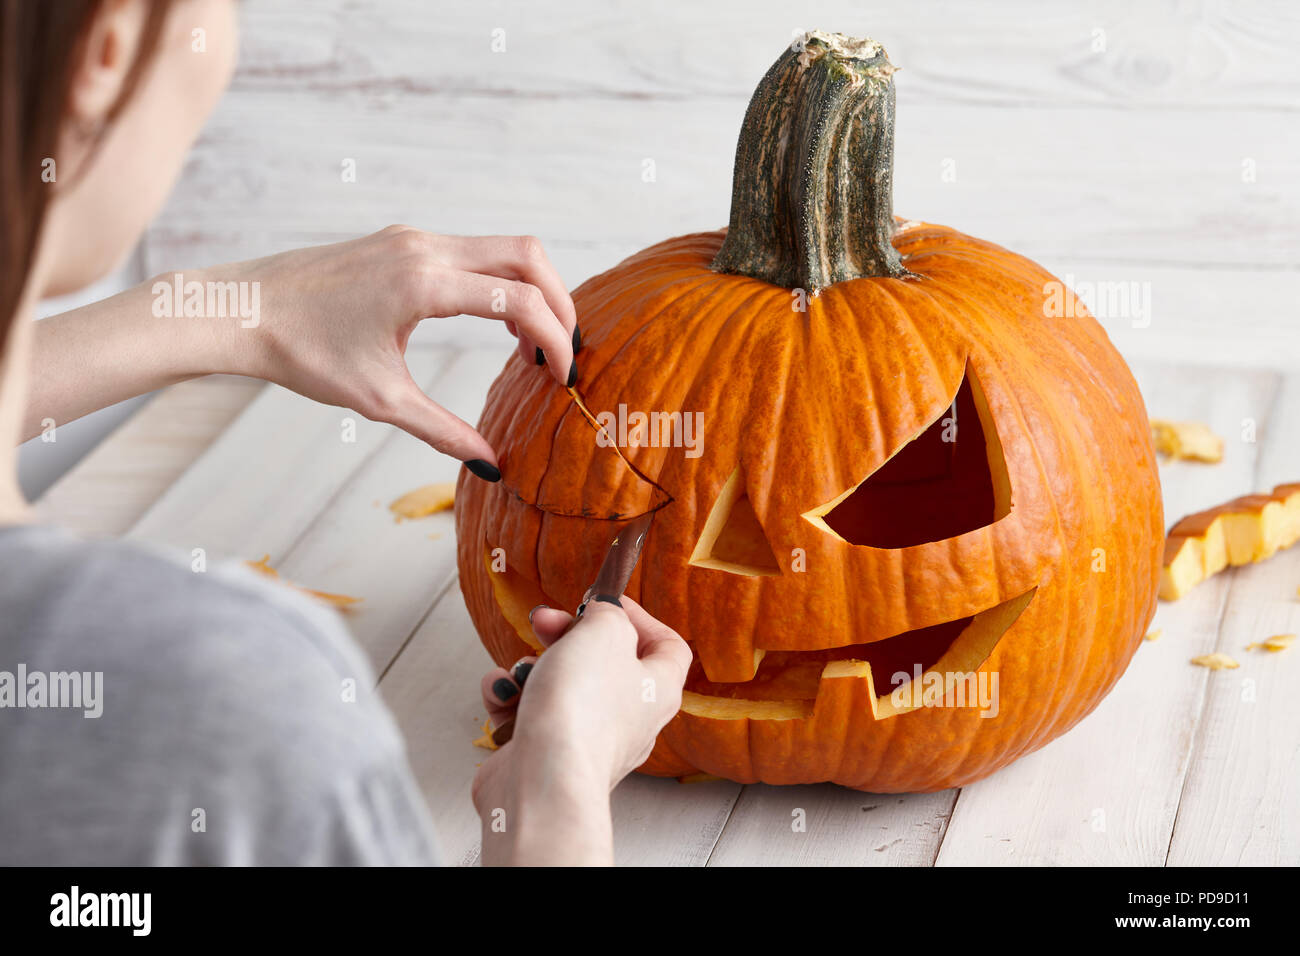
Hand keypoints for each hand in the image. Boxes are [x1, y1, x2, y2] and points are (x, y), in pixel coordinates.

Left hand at [25, 226, 577, 469]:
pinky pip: (471, 252)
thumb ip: (443, 430)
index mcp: (424, 283)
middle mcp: (425, 248)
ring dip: (529, 291)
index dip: (555, 338)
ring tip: (529, 345)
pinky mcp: (400, 242)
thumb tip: (490, 465)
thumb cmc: (301, 352)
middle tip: (563, 351)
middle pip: (527, 255)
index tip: (562, 375)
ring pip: (501, 248)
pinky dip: (497, 283)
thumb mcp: (380, 399)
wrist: (239, 310)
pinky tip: (491, 323)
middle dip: (559, 301)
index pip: (520, 301)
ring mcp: (412, 238)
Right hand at [471, 596, 690, 865]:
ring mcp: (587, 740)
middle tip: (543, 621)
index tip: (604, 603)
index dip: (639, 618)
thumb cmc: (582, 709)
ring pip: (559, 686)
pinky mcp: (547, 756)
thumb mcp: (605, 632)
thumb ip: (609, 614)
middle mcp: (629, 719)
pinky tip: (502, 694)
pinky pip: (529, 714)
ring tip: (522, 671)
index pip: (667, 647)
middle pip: (603, 661)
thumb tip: (603, 612)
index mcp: (658, 690)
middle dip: (567, 635)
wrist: (541, 781)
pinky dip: (511, 698)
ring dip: (532, 667)